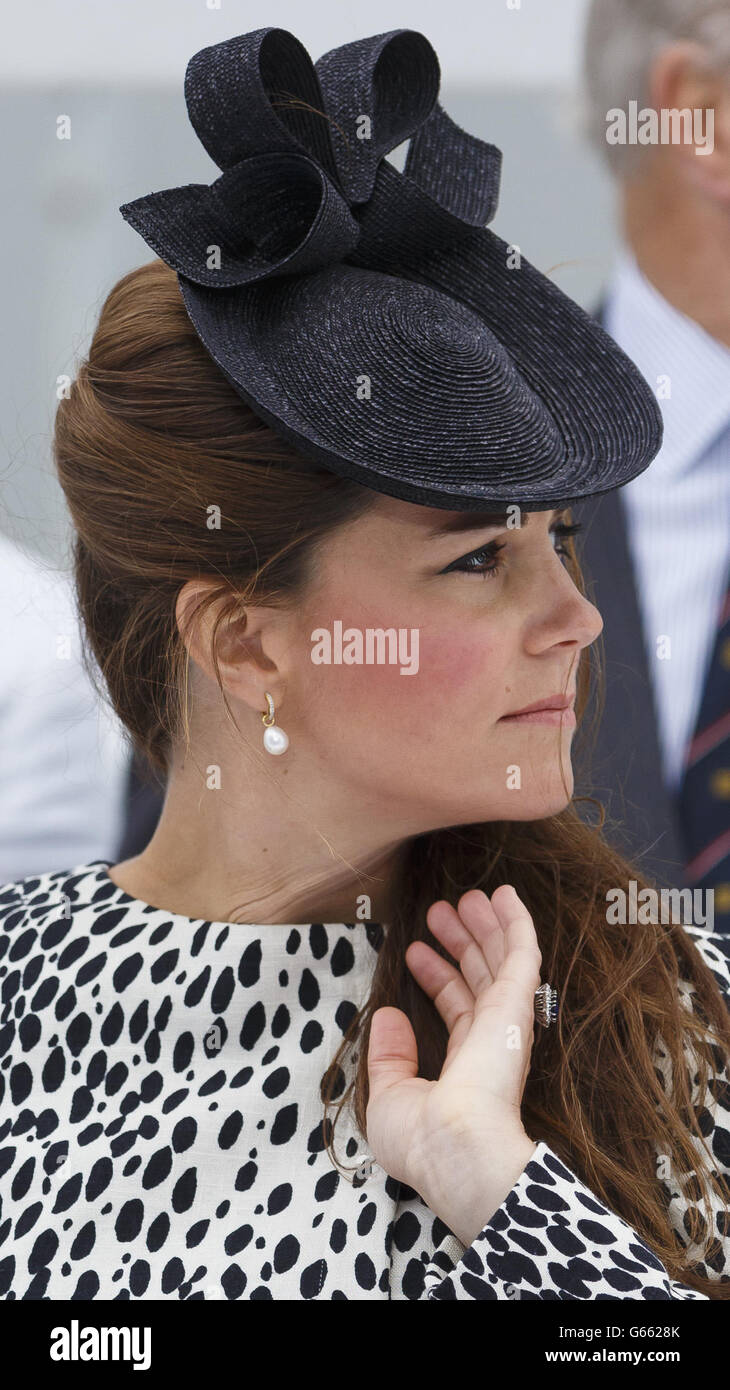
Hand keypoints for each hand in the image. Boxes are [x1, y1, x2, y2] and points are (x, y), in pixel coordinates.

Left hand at [365, 885, 540, 1245]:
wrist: (455, 1146)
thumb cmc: (422, 1138)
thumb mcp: (388, 1097)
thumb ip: (389, 1055)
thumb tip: (388, 1015)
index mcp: (466, 1069)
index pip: (455, 1009)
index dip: (436, 976)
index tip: (416, 950)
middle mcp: (490, 1042)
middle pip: (480, 978)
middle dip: (462, 942)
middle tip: (442, 911)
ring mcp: (505, 1021)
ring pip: (501, 959)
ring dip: (485, 926)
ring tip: (468, 896)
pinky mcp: (516, 1004)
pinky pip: (522, 953)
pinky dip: (517, 922)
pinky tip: (506, 896)